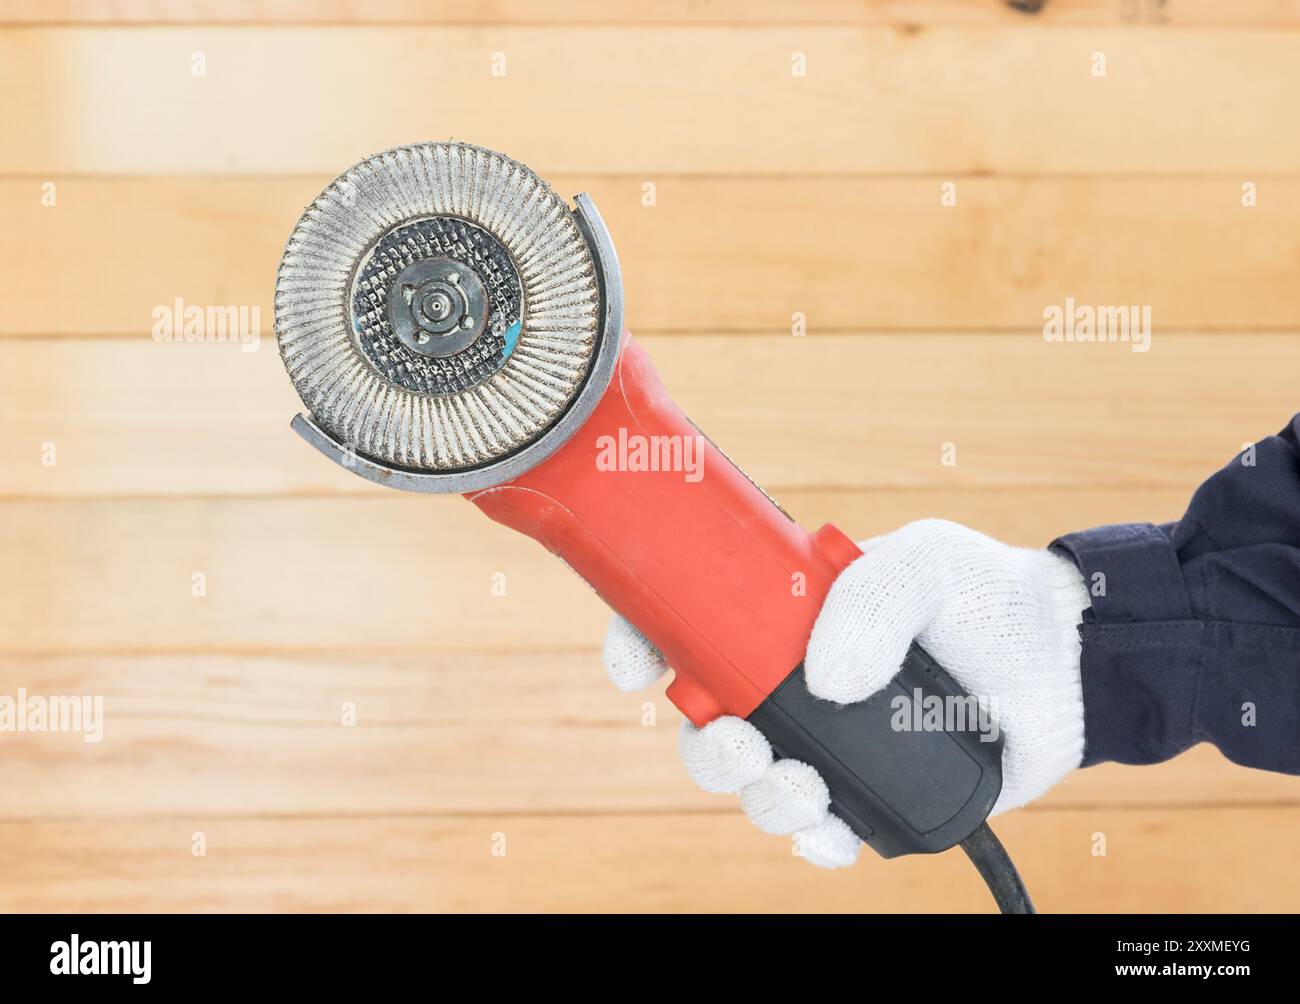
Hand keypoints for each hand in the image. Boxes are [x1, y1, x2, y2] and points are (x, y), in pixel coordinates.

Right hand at [602, 518, 1090, 866]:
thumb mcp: (925, 560)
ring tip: (802, 784)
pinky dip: (814, 841)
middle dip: (708, 746)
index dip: (648, 648)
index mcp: (787, 621)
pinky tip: (832, 829)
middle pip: (713, 727)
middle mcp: (799, 684)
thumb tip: (825, 682)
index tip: (639, 665)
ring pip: (756, 786)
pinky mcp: (876, 794)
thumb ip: (872, 596)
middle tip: (744, 740)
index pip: (694, 632)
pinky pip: (821, 833)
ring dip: (758, 795)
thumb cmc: (988, 595)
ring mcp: (835, 742)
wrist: (1067, 660)